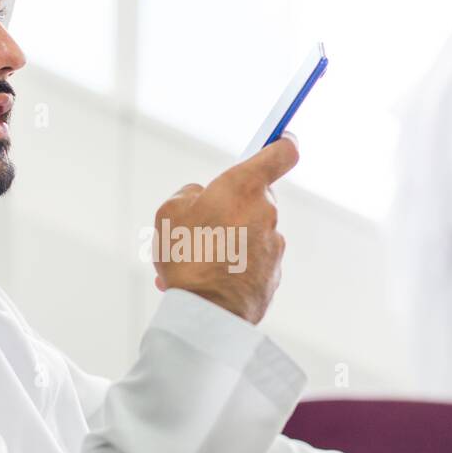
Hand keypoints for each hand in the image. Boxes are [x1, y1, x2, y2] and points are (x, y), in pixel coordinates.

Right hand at [151, 134, 298, 323]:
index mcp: (245, 187)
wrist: (206, 312)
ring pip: (250, 233)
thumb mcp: (169, 212)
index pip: (280, 153)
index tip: (281, 140)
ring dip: (229, 241)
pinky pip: (252, 262)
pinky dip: (234, 267)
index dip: (282, 143)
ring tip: (196, 263)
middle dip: (231, 209)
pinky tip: (207, 282)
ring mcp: (274, 245)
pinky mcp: (274, 274)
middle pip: (255, 199)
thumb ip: (190, 193)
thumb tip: (201, 196)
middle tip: (200, 228)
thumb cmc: (186, 256)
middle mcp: (267, 212)